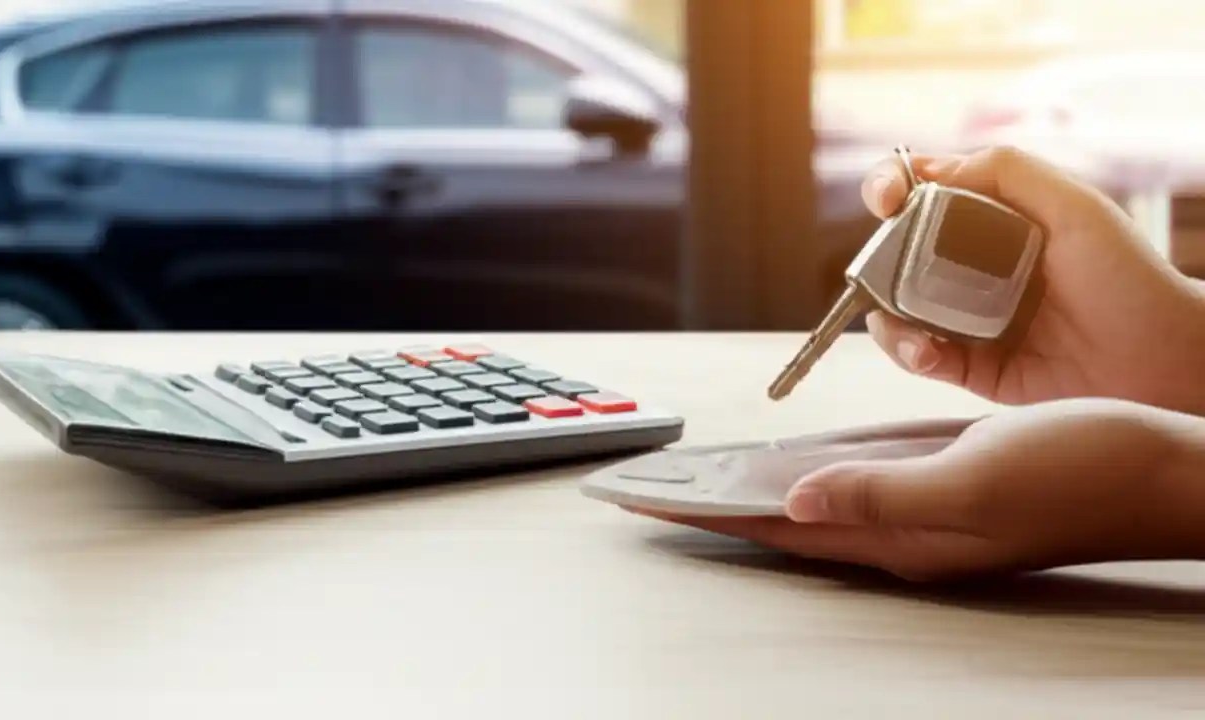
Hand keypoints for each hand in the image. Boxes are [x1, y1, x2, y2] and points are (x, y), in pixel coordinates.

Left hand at [629, 399, 1204, 581]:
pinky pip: (857, 480)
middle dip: (715, 507)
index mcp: (902, 536)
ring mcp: (925, 512)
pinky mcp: (946, 485)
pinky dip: (810, 470)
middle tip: (652, 494)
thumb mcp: (978, 479)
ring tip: (699, 482)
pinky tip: (790, 462)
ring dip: (755, 492)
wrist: (1164, 467)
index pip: (778, 527)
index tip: (648, 503)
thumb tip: (796, 500)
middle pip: (785, 520)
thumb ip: (882, 494)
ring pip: (816, 501)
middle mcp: (904, 532)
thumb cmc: (1085, 471)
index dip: (710, 513)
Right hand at [861, 146, 1204, 415]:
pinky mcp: (970, 368)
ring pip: (896, 310)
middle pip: (896, 254)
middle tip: (884, 273)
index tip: (886, 201)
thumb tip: (930, 169)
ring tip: (907, 330)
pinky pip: (919, 357)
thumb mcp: (1074, 206)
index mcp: (995, 221)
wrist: (1161, 360)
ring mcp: (967, 318)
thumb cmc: (1130, 279)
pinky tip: (924, 353)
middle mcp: (973, 267)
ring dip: (887, 318)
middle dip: (878, 261)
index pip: (924, 194)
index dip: (892, 189)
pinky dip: (908, 353)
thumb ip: (1007, 171)